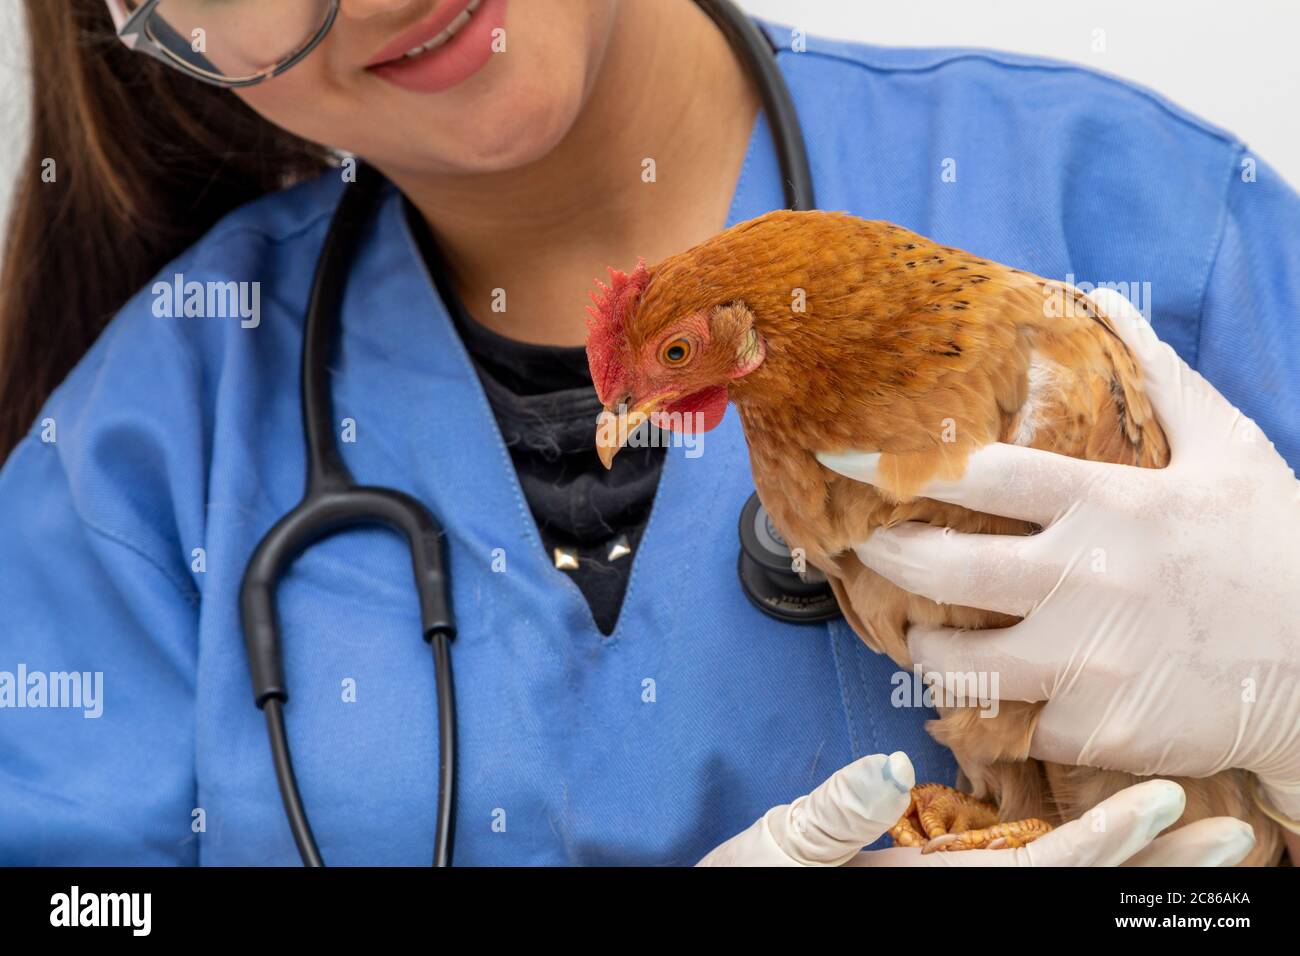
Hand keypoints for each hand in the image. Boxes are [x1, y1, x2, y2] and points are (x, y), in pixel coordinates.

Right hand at [697, 751, 1254, 865]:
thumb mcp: (773, 852)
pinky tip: (1129, 857)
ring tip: (1210, 843)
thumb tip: (891, 766)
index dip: (1106, 842)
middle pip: (1076, 897)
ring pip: (1066, 898)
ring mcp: (956, 908)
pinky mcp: (945, 900)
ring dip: (1140, 874)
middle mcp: (955, 908)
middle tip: (1237, 835)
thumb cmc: (745, 887)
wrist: (735, 911)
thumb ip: (832, 815)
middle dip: (1158, 870)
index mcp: (923, 894)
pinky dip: (1092, 875)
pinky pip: (1035, 891)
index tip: (1170, 803)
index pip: (1037, 874)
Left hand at [817, 288, 1299, 817]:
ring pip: (953, 662)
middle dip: (890, 558)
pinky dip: (999, 710)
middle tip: (877, 550)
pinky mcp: (1096, 728)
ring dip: (925, 649)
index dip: (898, 464)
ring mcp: (1084, 662)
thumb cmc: (1279, 553)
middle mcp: (1082, 581)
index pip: (978, 477)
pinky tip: (1002, 691)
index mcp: (1107, 506)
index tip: (845, 460)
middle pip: (940, 568)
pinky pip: (1012, 722)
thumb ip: (1164, 384)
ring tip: (927, 635)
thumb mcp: (1230, 454)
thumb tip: (1115, 311)